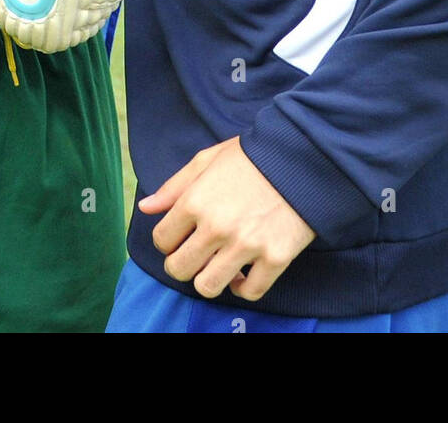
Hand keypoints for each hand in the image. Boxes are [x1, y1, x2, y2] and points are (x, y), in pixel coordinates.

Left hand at [141, 137, 315, 300]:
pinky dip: (243, 288)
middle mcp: (217, 226)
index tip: (181, 236)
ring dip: (209, 280)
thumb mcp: (207, 160)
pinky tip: (244, 273)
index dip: (168, 240)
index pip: (162, 240)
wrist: (302, 157)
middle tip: (195, 255)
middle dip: (182, 265)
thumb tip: (146, 207)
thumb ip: (174, 186)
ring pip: (208, 287)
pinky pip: (249, 292)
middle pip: (179, 269)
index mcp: (196, 201)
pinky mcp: (275, 258)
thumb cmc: (251, 156)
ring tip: (219, 266)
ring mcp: (246, 245)